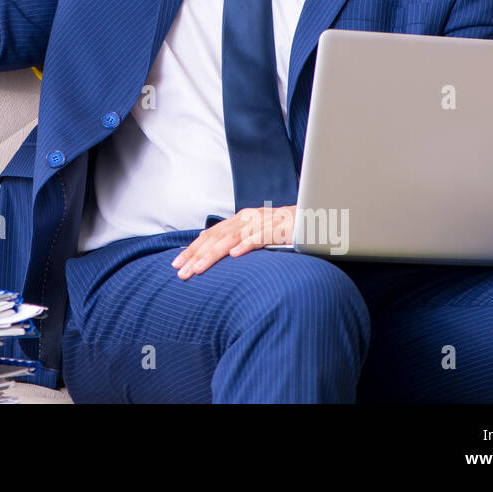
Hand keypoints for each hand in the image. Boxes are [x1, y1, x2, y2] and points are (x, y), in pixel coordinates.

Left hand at [171, 205, 295, 279]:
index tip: (176, 265)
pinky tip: (235, 255)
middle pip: (216, 237)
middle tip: (181, 273)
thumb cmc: (285, 230)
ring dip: (213, 254)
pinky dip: (247, 244)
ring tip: (198, 269)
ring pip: (232, 238)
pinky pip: (261, 236)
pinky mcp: (280, 228)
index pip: (211, 235)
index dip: (192, 249)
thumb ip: (238, 240)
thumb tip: (216, 250)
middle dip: (196, 255)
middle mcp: (248, 219)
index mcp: (240, 220)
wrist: (315, 219)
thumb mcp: (258, 234)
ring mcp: (263, 223)